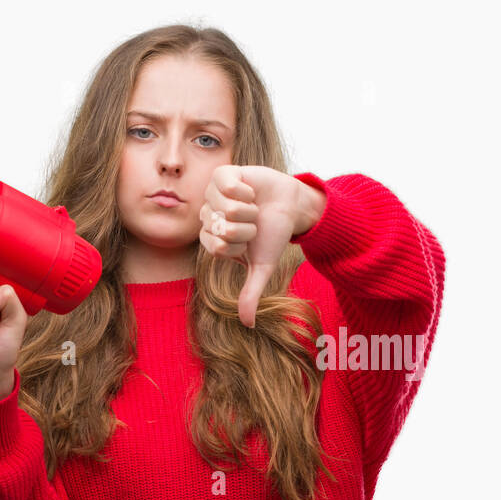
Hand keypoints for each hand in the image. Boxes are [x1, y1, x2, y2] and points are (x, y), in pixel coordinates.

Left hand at [198, 165, 313, 327]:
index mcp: (212, 238)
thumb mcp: (263, 266)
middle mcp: (209, 216)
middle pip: (219, 227)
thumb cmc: (273, 235)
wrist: (291, 206)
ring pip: (225, 206)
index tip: (249, 240)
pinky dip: (244, 189)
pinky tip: (250, 190)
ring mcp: (214, 195)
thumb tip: (247, 325)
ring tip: (253, 206)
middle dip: (245, 228)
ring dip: (247, 208)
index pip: (215, 245)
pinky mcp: (223, 174)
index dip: (238, 244)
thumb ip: (251, 293)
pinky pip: (226, 184)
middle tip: (254, 223)